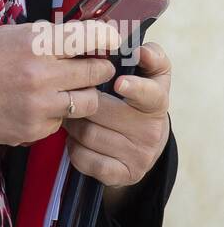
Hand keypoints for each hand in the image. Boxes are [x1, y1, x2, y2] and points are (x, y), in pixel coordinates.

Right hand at [0, 19, 120, 146]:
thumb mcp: (7, 35)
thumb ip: (45, 37)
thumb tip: (79, 38)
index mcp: (34, 42)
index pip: (89, 36)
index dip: (106, 37)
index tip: (109, 40)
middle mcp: (41, 73)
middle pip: (97, 71)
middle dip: (99, 68)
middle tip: (94, 67)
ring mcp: (40, 105)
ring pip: (89, 102)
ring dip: (83, 94)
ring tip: (67, 89)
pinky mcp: (34, 130)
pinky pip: (63, 122)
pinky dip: (57, 115)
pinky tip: (38, 107)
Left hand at [62, 41, 170, 187]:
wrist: (144, 145)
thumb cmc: (137, 102)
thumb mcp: (150, 77)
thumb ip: (151, 57)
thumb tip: (142, 50)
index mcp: (157, 103)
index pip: (150, 95)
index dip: (136, 88)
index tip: (120, 83)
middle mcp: (152, 132)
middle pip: (102, 112)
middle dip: (81, 102)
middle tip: (69, 94)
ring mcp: (139, 156)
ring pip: (89, 134)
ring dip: (73, 124)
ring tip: (71, 115)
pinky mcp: (124, 175)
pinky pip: (86, 159)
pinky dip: (74, 148)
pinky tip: (76, 139)